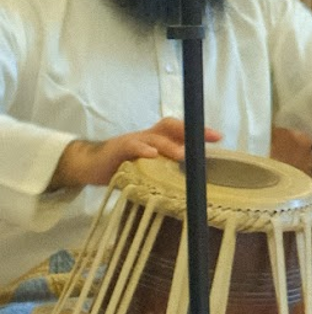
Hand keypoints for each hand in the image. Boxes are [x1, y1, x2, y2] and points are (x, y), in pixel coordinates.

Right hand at [49, 117, 222, 189]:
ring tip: (182, 154)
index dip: (198, 131)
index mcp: (158, 140)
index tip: (219, 137)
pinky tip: (151, 155)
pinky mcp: (117, 149)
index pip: (181, 130)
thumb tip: (194, 186)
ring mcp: (133, 141)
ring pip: (154, 137)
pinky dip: (142, 149)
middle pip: (171, 126)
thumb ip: (168, 171)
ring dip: (169, 145)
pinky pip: (131, 146)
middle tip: (207, 140)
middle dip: (190, 131)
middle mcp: (148, 137)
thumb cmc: (124, 167)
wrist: (89, 165)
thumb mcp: (150, 168)